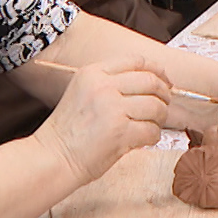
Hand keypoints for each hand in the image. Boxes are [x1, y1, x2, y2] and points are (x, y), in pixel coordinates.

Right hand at [30, 57, 169, 185]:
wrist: (52, 157)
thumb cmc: (68, 130)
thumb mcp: (82, 91)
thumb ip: (109, 82)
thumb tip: (149, 82)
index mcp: (93, 72)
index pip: (136, 61)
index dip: (156, 70)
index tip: (164, 80)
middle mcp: (103, 86)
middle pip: (150, 81)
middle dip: (164, 93)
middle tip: (165, 103)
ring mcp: (113, 108)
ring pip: (155, 106)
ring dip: (160, 117)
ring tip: (153, 123)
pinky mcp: (120, 132)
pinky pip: (151, 130)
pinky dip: (153, 135)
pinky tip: (145, 138)